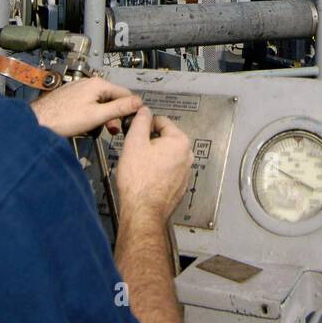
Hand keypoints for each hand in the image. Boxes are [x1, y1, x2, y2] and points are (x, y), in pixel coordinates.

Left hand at [30, 77, 143, 138]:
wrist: (38, 122)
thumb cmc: (62, 119)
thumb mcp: (97, 116)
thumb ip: (119, 108)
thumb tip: (138, 102)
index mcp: (98, 84)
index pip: (125, 93)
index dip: (130, 108)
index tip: (131, 121)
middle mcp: (89, 83)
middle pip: (112, 98)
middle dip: (114, 115)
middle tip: (112, 129)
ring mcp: (79, 89)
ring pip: (100, 103)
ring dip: (103, 116)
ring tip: (96, 128)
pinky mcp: (72, 97)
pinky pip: (89, 105)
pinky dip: (92, 115)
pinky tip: (86, 124)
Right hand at [115, 110, 193, 226]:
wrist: (143, 211)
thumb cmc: (139, 181)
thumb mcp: (134, 142)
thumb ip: (140, 122)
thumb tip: (144, 111)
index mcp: (180, 142)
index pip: (161, 121)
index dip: (145, 124)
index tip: (135, 131)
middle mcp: (187, 156)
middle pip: (165, 139)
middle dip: (149, 142)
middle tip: (135, 151)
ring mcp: (185, 172)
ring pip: (166, 155)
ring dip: (153, 157)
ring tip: (139, 167)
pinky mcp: (179, 185)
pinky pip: (167, 171)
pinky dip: (157, 171)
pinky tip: (146, 178)